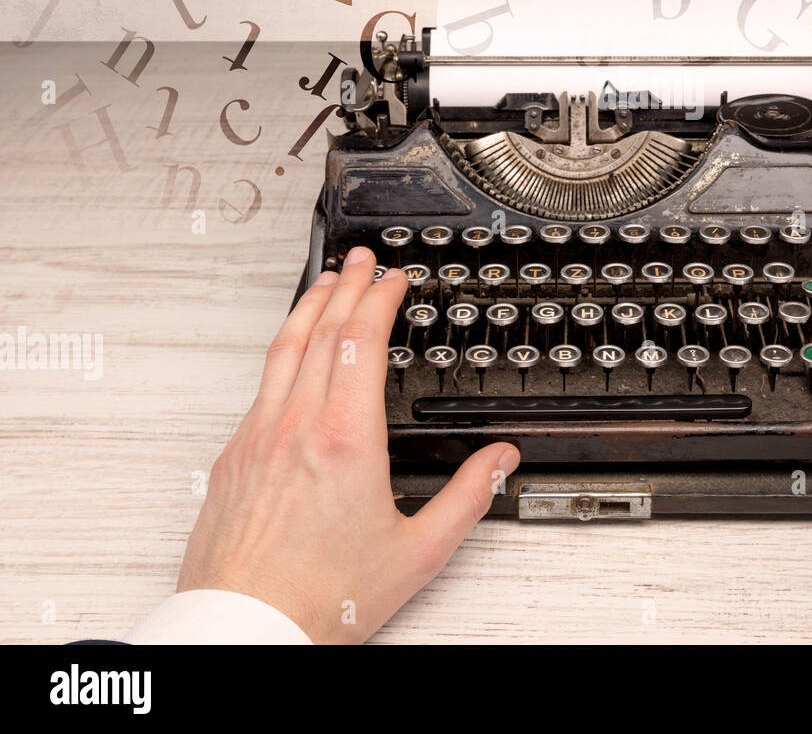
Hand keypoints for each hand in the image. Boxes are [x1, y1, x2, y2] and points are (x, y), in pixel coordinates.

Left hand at [177, 246, 519, 642]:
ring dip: (308, 307)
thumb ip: (467, 498)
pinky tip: (292, 355)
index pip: (361, 339)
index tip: (394, 279)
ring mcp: (258, 437)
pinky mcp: (233, 457)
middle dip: (346, 285)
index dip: (380, 298)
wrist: (244, 628)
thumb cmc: (321, 597)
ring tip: (324, 282)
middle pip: (321, 330)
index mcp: (347, 438)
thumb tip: (500, 460)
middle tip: (362, 260)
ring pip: (282, 350)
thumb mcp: (417, 552)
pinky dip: (283, 352)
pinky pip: (261, 386)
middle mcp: (297, 426)